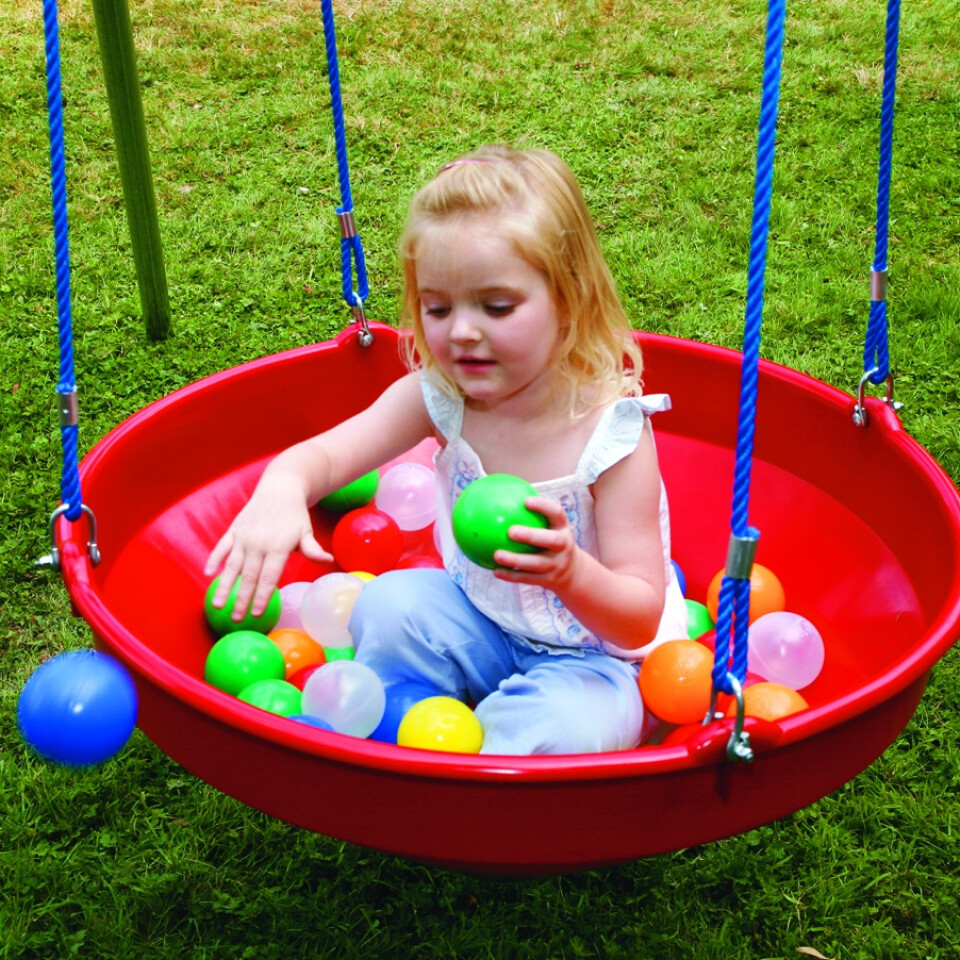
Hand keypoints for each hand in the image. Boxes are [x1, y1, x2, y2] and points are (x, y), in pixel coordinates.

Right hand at [204, 481, 331, 619]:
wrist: (280, 488)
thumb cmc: (295, 515)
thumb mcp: (306, 531)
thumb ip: (313, 549)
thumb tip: (329, 561)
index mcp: (278, 547)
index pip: (268, 578)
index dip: (262, 597)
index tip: (257, 613)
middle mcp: (258, 544)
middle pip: (249, 577)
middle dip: (242, 599)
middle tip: (237, 619)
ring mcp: (244, 537)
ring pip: (231, 566)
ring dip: (224, 586)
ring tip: (217, 605)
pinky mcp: (234, 530)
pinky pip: (221, 547)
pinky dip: (213, 559)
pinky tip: (207, 574)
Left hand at [491, 496, 580, 591]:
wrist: (572, 572)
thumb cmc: (551, 541)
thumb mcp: (550, 527)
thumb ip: (531, 514)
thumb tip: (500, 496)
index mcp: (562, 528)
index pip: (557, 514)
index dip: (544, 507)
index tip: (526, 501)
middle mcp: (563, 546)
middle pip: (551, 540)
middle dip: (532, 536)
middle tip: (510, 531)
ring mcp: (557, 564)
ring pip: (537, 563)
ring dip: (516, 560)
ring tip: (496, 555)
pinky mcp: (549, 580)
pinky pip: (528, 578)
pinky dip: (511, 575)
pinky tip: (495, 571)